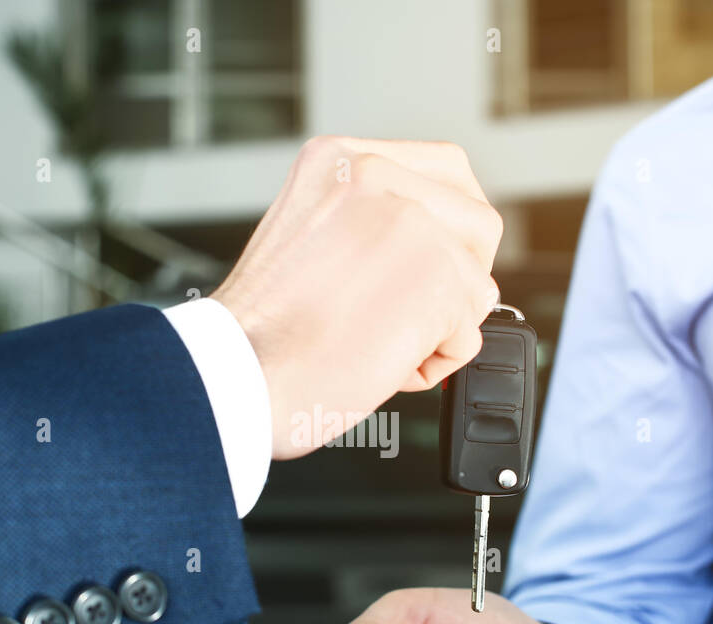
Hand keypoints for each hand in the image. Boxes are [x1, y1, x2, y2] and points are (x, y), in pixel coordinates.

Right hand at [213, 136, 502, 459]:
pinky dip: (433, 364)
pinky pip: (469, 333)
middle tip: (400, 312)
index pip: (443, 171)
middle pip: (477, 224)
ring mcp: (412, 223)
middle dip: (455, 279)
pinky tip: (380, 363)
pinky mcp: (438, 277)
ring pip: (477, 283)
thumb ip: (369, 222)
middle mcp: (377, 175)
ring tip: (377, 340)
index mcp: (340, 158)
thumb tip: (438, 249)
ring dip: (438, 327)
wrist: (235, 377)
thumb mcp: (307, 235)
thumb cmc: (259, 331)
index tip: (422, 267)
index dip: (446, 230)